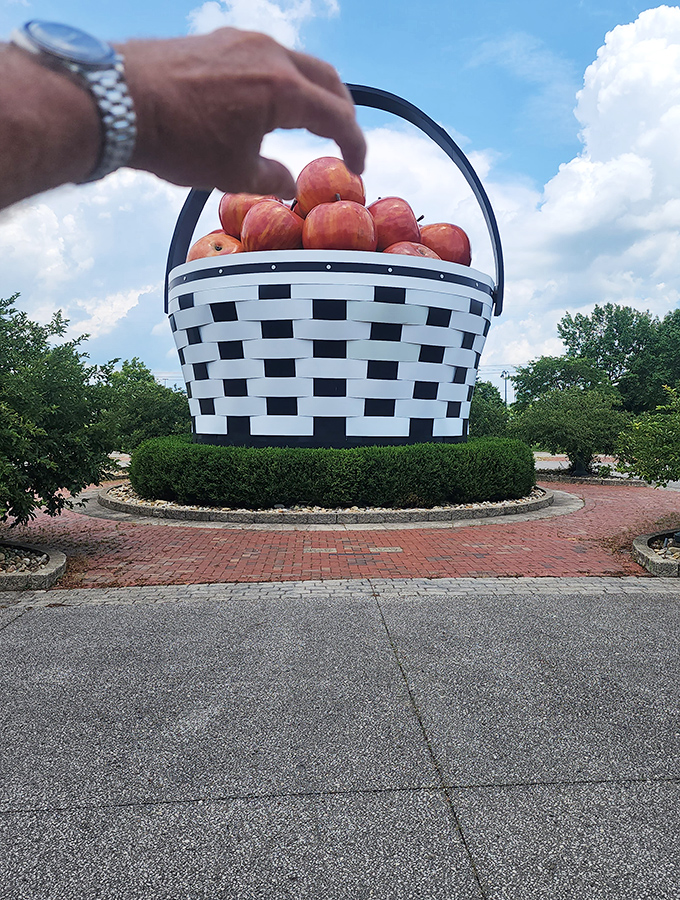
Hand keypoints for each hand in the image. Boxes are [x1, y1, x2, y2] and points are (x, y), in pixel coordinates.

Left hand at [121, 28, 365, 198]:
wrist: (117, 101)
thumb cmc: (178, 141)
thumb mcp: (233, 173)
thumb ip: (272, 178)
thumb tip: (290, 182)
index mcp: (283, 89)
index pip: (337, 115)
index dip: (354, 144)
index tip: (357, 165)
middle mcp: (269, 54)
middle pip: (326, 79)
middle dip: (340, 111)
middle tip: (342, 140)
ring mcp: (241, 41)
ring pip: (295, 64)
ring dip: (310, 93)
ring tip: (306, 123)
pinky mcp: (218, 40)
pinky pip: (264, 59)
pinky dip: (280, 82)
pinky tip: (265, 105)